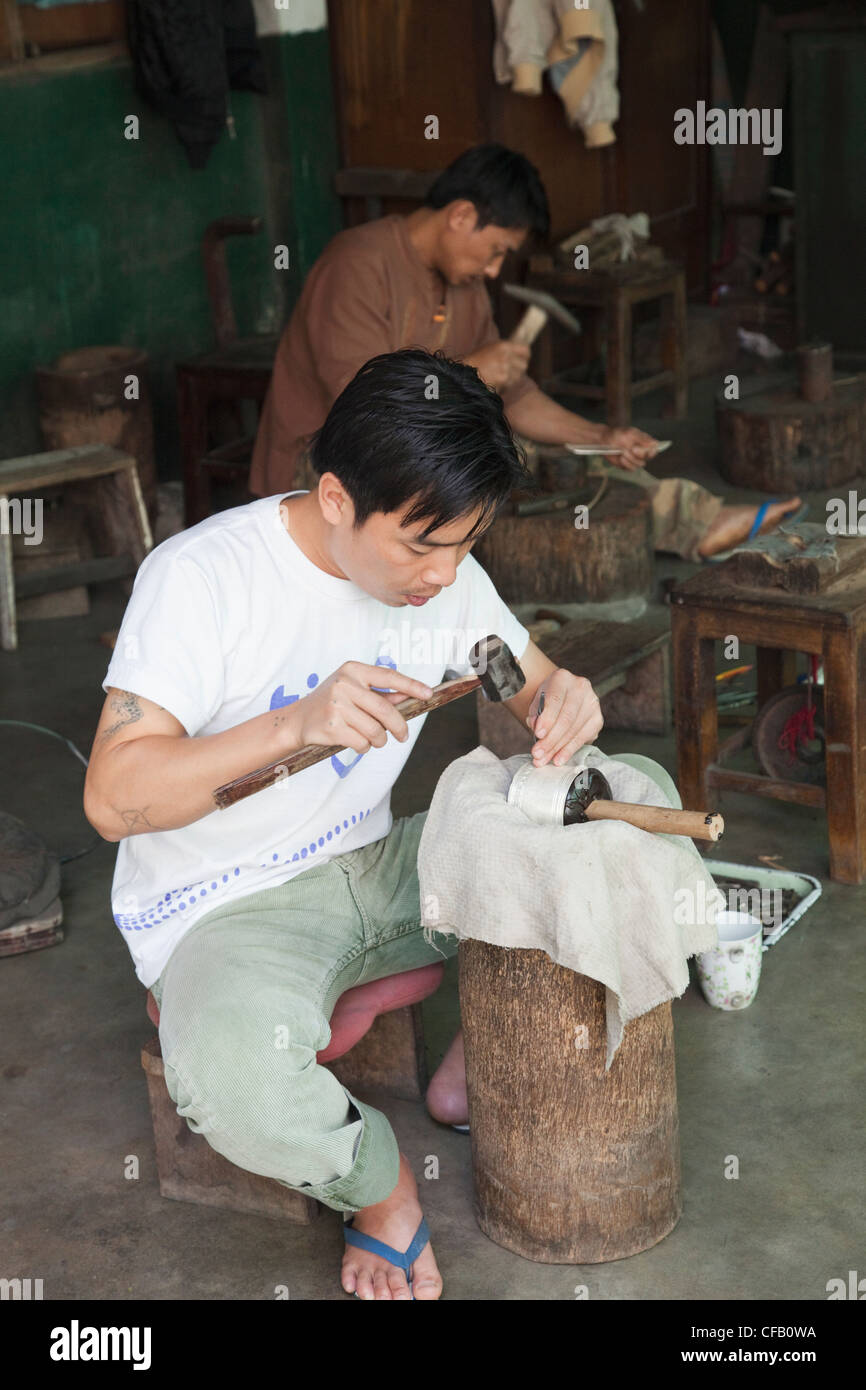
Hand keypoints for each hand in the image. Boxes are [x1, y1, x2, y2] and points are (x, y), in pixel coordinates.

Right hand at [293, 663, 432, 754]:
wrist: (299, 719)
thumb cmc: (332, 703)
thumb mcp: (354, 690)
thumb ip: (381, 694)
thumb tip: (411, 698)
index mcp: (353, 670)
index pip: (389, 676)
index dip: (411, 686)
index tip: (428, 694)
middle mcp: (344, 684)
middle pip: (385, 710)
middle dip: (399, 727)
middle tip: (402, 736)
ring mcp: (336, 705)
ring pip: (375, 730)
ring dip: (378, 740)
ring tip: (371, 738)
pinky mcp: (331, 727)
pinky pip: (362, 743)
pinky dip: (364, 747)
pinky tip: (355, 741)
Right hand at [465, 340, 530, 391]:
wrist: (464, 374)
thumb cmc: (475, 361)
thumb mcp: (490, 348)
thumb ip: (505, 349)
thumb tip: (520, 351)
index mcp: (504, 345)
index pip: (525, 350)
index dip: (526, 356)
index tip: (524, 359)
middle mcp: (506, 356)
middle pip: (523, 365)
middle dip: (518, 370)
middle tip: (510, 372)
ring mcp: (505, 368)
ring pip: (518, 377)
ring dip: (511, 379)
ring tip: (500, 378)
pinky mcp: (503, 380)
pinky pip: (510, 385)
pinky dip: (505, 386)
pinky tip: (496, 383)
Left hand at [524, 668, 602, 767]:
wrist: (562, 696)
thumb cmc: (548, 699)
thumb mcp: (537, 701)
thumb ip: (535, 714)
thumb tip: (536, 727)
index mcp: (562, 678)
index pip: (555, 700)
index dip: (547, 719)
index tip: (538, 734)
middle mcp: (581, 687)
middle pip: (566, 718)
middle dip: (550, 739)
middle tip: (538, 753)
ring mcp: (592, 703)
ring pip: (574, 730)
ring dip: (558, 748)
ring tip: (544, 759)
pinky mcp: (597, 719)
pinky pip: (583, 738)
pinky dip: (569, 750)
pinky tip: (559, 758)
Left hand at [598, 425, 658, 470]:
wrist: (604, 441)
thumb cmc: (617, 434)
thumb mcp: (630, 434)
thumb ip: (643, 439)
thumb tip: (656, 443)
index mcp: (644, 442)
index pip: (654, 449)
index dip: (652, 451)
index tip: (648, 450)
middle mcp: (641, 451)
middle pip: (648, 458)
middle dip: (640, 454)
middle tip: (632, 448)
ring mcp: (634, 459)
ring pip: (640, 464)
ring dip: (631, 458)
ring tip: (623, 452)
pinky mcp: (627, 465)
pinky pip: (631, 469)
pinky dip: (626, 464)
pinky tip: (621, 458)